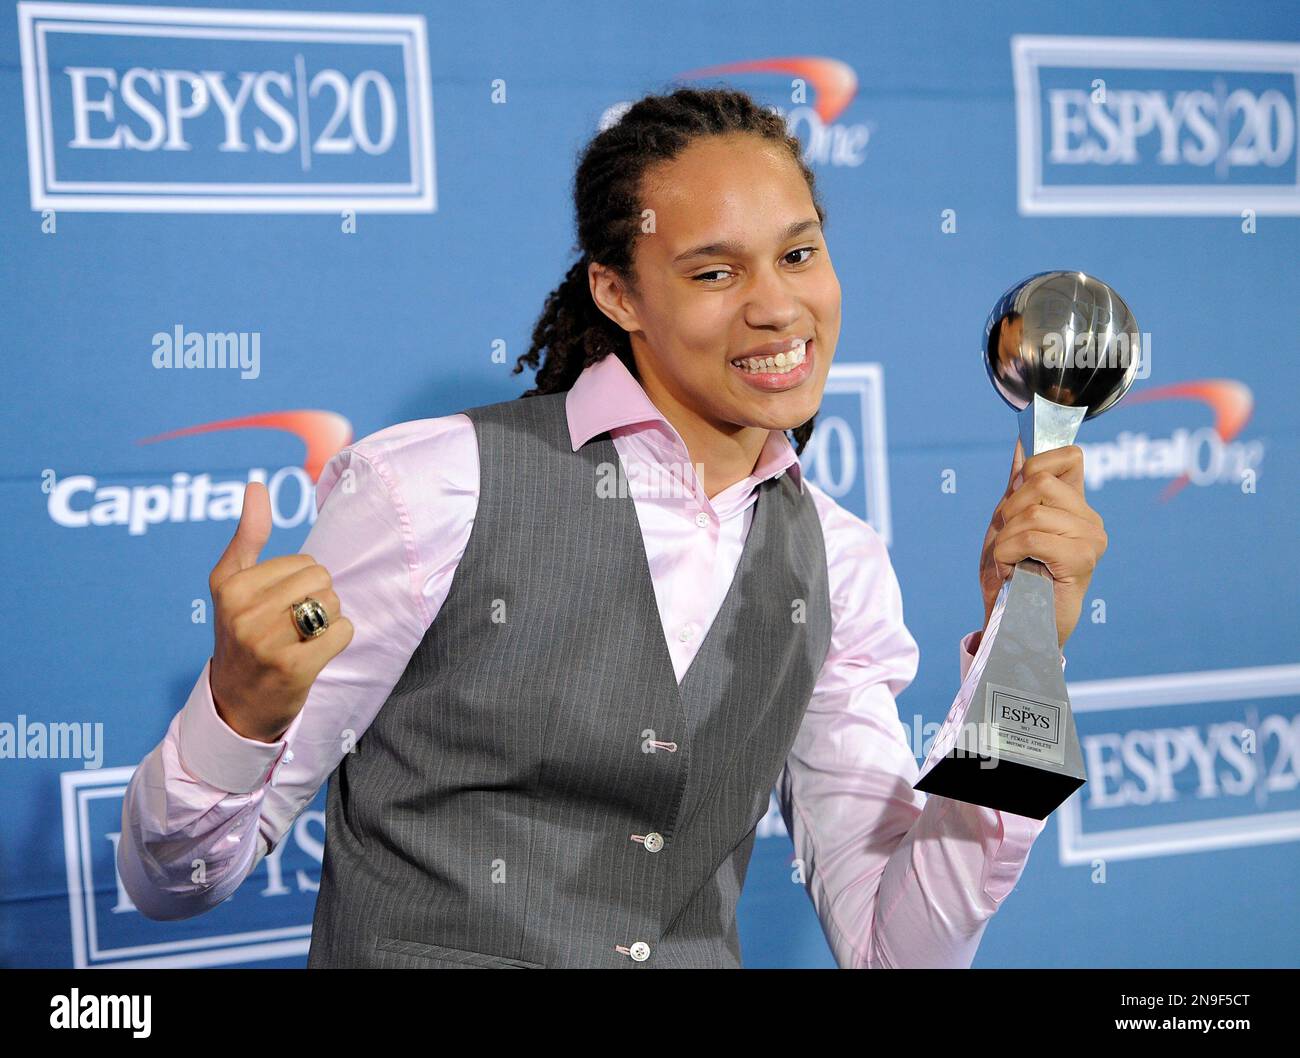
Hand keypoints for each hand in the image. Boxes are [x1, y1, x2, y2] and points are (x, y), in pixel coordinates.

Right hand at [208, 482, 353, 742]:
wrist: (237, 702)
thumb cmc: (239, 633)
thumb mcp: (231, 583)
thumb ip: (247, 534)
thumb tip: (256, 486)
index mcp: (231, 586)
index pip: (304, 562)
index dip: (301, 582)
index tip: (276, 606)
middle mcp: (244, 613)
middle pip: (322, 580)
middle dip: (318, 599)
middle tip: (295, 624)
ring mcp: (267, 642)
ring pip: (334, 604)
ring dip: (329, 621)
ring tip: (302, 638)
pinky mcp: (294, 668)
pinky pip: (343, 632)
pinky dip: (339, 640)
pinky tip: (315, 654)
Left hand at [977, 440, 1107, 648]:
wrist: (1011, 623)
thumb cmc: (1011, 576)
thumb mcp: (1007, 524)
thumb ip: (1017, 485)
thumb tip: (1022, 442)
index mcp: (1075, 506)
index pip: (1069, 456)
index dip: (1035, 464)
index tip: (1014, 497)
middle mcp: (1089, 519)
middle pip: (1039, 479)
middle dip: (1007, 509)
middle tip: (1006, 540)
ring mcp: (1091, 538)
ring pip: (1030, 512)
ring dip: (1003, 539)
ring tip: (1008, 561)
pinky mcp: (1082, 559)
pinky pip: (1031, 537)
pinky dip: (1006, 553)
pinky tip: (1010, 571)